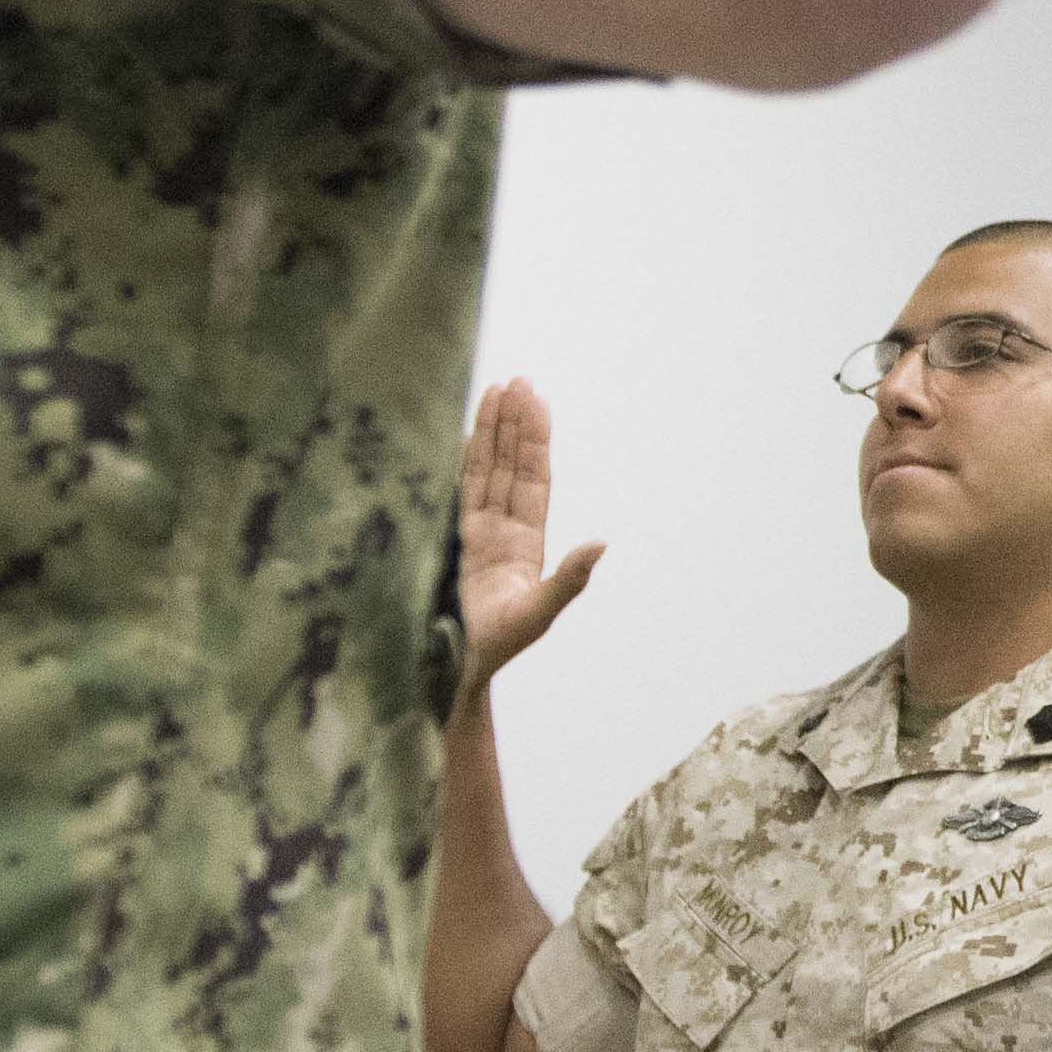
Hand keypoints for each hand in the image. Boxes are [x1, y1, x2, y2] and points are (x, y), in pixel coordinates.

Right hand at [455, 378, 604, 694]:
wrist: (458, 672)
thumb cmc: (499, 648)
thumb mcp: (539, 612)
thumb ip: (568, 578)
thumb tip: (602, 541)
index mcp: (526, 542)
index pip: (532, 477)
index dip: (533, 439)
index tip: (534, 399)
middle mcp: (503, 531)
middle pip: (509, 466)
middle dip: (513, 424)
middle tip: (517, 379)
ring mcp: (475, 535)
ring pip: (482, 473)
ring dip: (488, 434)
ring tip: (492, 389)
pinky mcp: (449, 544)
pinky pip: (454, 494)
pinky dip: (457, 464)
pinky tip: (457, 435)